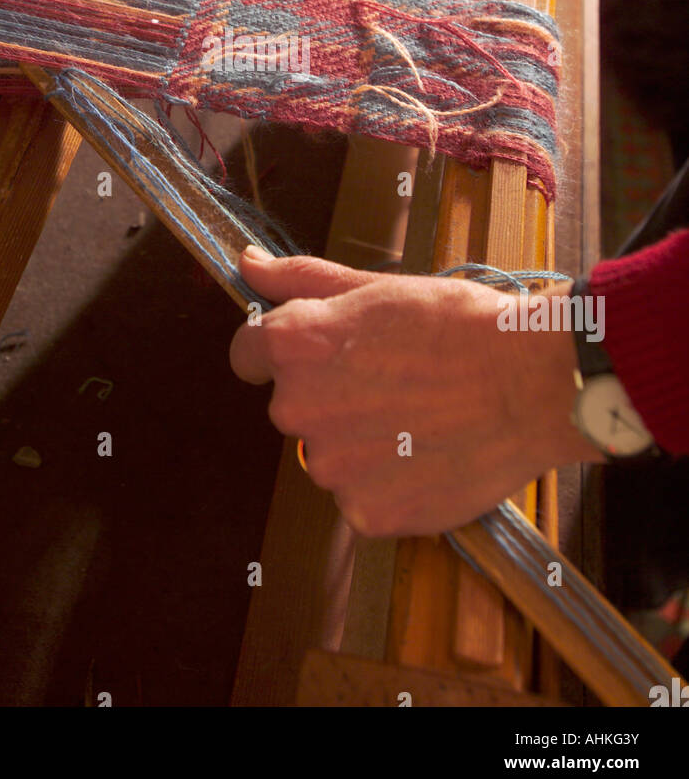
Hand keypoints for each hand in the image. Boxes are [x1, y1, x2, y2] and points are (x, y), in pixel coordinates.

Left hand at [230, 250, 601, 536]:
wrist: (531, 382)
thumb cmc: (458, 325)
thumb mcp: (375, 287)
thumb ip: (300, 280)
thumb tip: (248, 266)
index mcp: (294, 346)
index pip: (246, 354)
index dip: (281, 351)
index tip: (318, 355)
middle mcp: (298, 408)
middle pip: (295, 407)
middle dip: (332, 396)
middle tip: (394, 380)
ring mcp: (331, 468)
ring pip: (331, 456)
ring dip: (362, 443)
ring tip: (420, 417)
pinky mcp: (367, 513)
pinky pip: (364, 498)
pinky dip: (391, 484)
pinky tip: (430, 454)